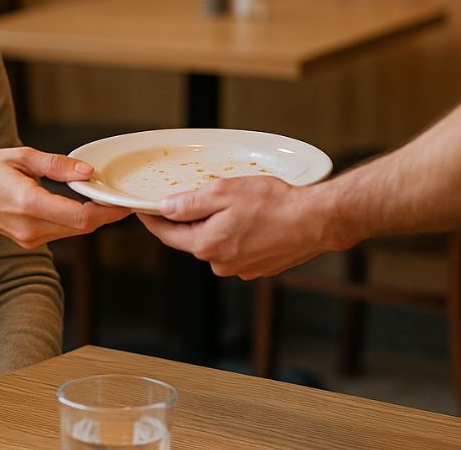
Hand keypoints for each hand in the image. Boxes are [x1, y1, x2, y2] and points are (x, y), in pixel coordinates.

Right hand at [0, 147, 130, 251]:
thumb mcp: (18, 156)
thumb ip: (56, 165)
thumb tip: (87, 171)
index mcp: (29, 203)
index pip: (80, 217)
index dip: (107, 211)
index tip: (124, 199)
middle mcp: (32, 227)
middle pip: (83, 227)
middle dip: (106, 213)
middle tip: (123, 195)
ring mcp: (31, 238)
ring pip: (75, 231)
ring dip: (93, 216)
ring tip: (106, 194)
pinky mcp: (31, 241)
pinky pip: (63, 232)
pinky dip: (77, 219)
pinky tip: (83, 202)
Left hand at [137, 175, 333, 279]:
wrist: (316, 221)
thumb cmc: (274, 203)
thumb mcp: (225, 192)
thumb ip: (190, 203)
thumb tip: (165, 208)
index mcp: (207, 245)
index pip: (168, 235)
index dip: (154, 220)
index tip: (144, 210)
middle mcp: (220, 263)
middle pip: (194, 239)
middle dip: (193, 220)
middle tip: (203, 196)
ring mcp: (241, 268)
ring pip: (218, 244)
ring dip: (220, 227)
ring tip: (240, 206)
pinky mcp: (260, 268)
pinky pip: (238, 250)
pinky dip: (239, 235)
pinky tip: (255, 220)